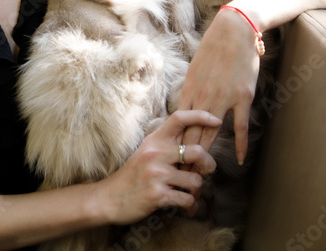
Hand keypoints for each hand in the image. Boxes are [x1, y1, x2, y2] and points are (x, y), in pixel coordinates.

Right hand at [94, 109, 220, 224]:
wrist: (109, 198)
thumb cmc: (131, 176)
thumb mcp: (145, 153)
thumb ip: (166, 146)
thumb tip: (194, 144)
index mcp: (154, 141)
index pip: (179, 118)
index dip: (201, 116)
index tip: (216, 120)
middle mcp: (156, 154)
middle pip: (197, 151)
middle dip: (209, 164)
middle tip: (206, 170)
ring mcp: (157, 175)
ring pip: (196, 181)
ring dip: (197, 191)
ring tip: (190, 194)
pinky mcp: (158, 195)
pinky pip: (187, 200)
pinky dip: (191, 207)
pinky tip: (187, 208)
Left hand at [178, 7, 260, 164]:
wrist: (233, 32)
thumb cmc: (214, 50)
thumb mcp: (195, 71)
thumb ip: (191, 91)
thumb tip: (184, 109)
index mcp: (189, 91)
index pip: (179, 126)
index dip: (174, 145)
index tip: (169, 162)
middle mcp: (202, 98)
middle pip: (191, 134)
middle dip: (185, 157)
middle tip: (181, 178)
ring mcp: (222, 99)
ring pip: (210, 134)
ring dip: (206, 155)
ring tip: (201, 175)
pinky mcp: (241, 98)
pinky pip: (239, 126)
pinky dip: (240, 144)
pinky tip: (240, 159)